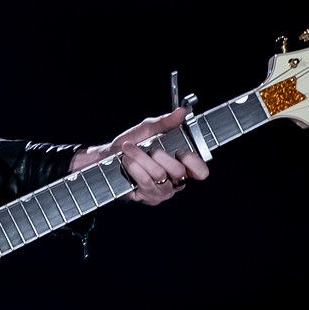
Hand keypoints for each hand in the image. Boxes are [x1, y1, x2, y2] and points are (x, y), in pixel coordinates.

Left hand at [70, 106, 210, 203]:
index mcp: (182, 164)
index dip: (194, 163)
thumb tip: (181, 112)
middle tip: (150, 148)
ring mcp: (161, 191)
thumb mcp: (149, 129)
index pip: (200, 171)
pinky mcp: (146, 197)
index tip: (182, 152)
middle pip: (178, 172)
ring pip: (160, 176)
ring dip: (142, 159)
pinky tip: (127, 161)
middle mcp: (175, 181)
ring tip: (130, 150)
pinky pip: (145, 184)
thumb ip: (166, 122)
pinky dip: (135, 169)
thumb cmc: (132, 143)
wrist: (107, 157)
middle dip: (161, 156)